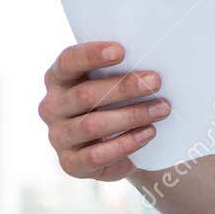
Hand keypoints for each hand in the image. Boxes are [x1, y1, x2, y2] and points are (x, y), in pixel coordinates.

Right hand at [38, 42, 170, 181]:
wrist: (118, 145)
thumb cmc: (116, 102)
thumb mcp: (114, 83)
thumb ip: (121, 70)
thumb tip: (149, 65)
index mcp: (59, 78)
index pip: (68, 62)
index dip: (92, 55)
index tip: (121, 51)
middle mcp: (52, 106)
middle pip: (85, 95)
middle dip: (124, 87)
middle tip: (156, 81)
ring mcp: (58, 136)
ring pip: (93, 125)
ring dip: (131, 115)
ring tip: (162, 109)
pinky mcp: (71, 162)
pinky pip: (96, 155)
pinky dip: (126, 143)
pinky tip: (149, 132)